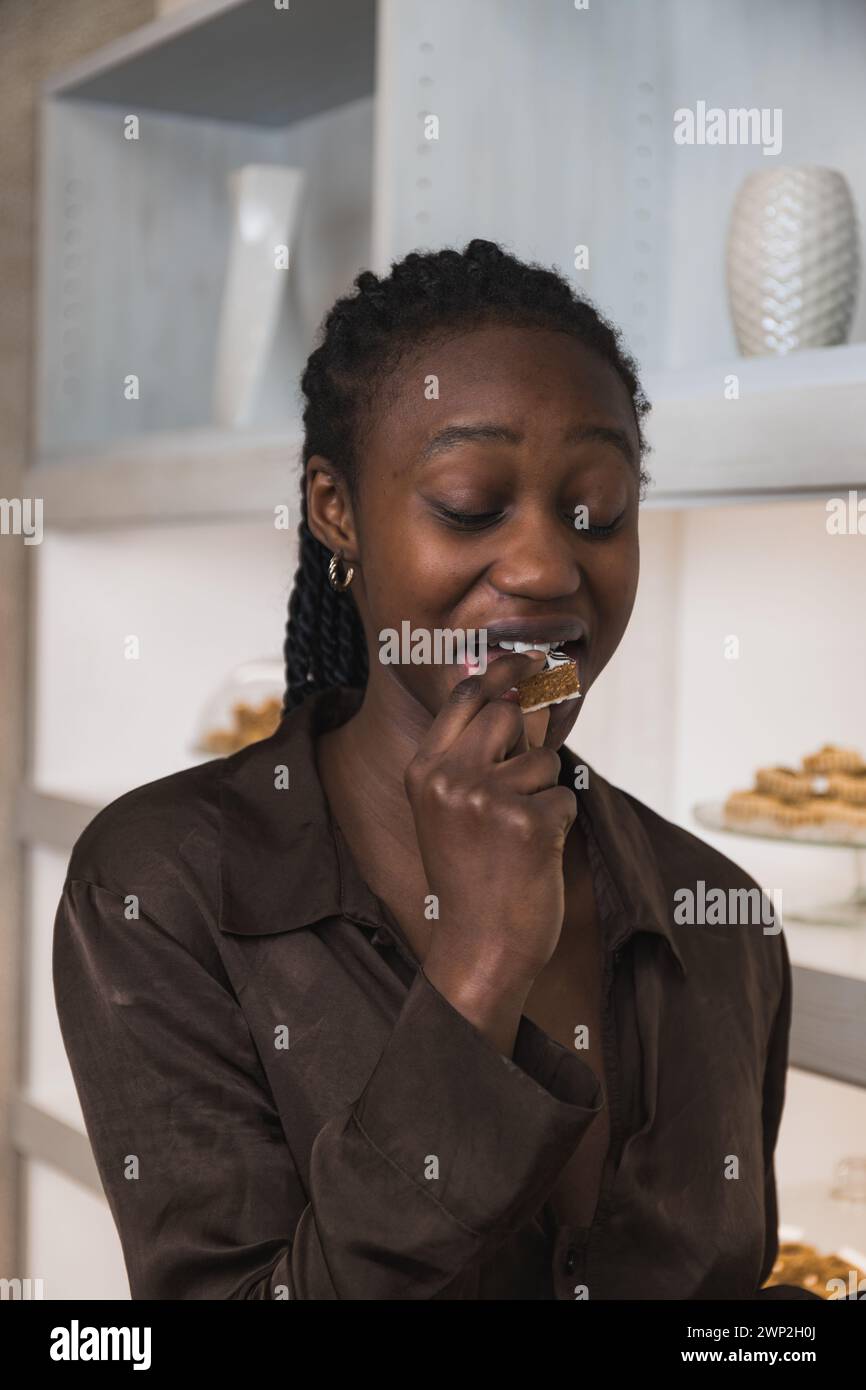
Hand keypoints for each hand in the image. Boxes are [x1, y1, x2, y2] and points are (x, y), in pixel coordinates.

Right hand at [404, 649, 577, 1014]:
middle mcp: (449, 779)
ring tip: (519, 836)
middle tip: (543, 735)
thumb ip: (470, 756)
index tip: (531, 657)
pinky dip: (559, 824)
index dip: (502, 671)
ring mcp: (488, 801)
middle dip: (532, 728)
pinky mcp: (529, 824)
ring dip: (544, 793)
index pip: (465, 697)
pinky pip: (564, 798)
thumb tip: (517, 693)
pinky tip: (535, 855)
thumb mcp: (448, 810)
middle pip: (509, 715)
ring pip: (543, 760)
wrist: (480, 947)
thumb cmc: (472, 877)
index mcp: (423, 772)